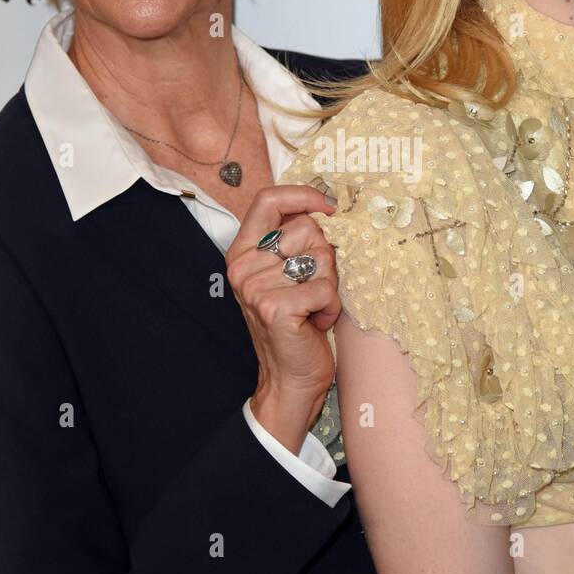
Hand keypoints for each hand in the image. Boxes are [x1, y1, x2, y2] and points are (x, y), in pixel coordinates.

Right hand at [225, 185, 339, 453]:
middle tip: (313, 287)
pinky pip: (326, 288)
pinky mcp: (275, 308)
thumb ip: (294, 240)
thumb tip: (325, 207)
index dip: (302, 195)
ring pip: (322, 258)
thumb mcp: (288, 274)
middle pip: (307, 229)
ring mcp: (255, 287)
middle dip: (324, 257)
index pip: (268, 199)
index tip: (328, 206)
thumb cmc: (297, 323)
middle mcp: (243, 266)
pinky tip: (316, 321)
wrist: (290, 378)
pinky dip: (331, 306)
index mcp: (242, 251)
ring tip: (313, 306)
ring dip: (329, 285)